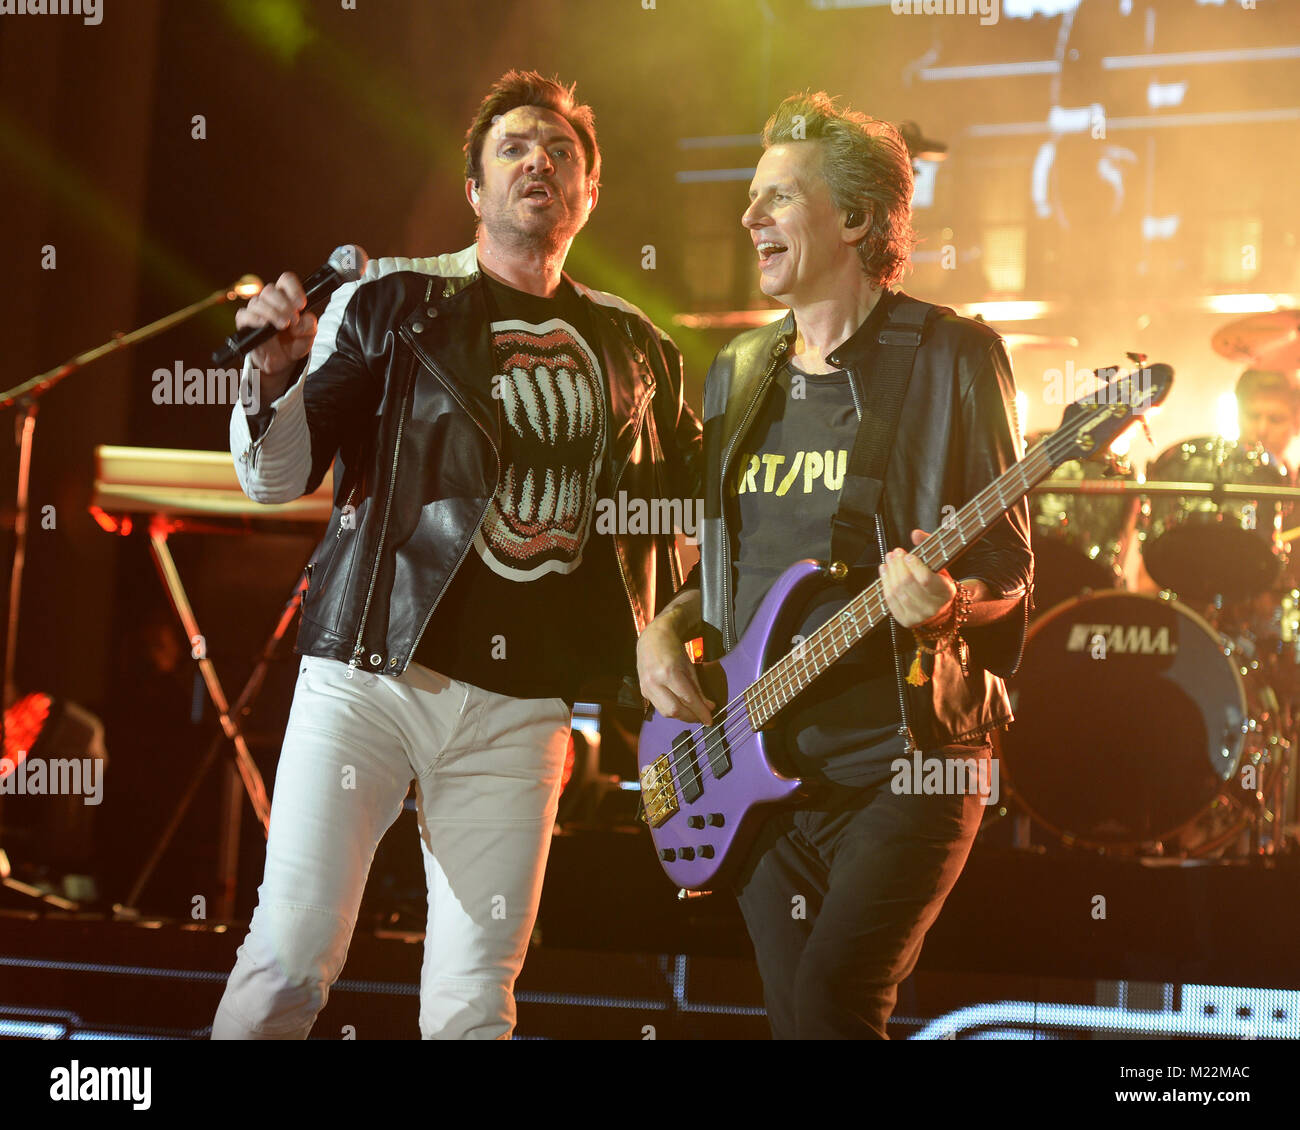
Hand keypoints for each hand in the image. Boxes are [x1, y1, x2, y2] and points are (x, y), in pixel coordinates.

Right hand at [234, 271, 317, 397]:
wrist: (284, 360)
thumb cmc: (295, 341)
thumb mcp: (310, 333)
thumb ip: (309, 324)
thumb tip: (299, 321)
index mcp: (286, 296)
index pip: (286, 280)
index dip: (294, 289)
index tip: (302, 305)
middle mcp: (269, 300)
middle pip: (270, 290)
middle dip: (284, 304)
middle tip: (293, 319)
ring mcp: (256, 310)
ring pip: (258, 302)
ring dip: (272, 313)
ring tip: (284, 326)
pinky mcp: (245, 323)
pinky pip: (244, 315)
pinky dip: (254, 318)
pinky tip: (264, 324)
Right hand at [636, 615, 714, 724]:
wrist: (652, 639)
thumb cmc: (672, 649)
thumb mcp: (689, 666)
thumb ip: (698, 689)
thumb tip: (708, 707)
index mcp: (669, 672)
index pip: (687, 699)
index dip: (700, 712)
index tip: (709, 720)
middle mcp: (655, 682)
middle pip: (674, 710)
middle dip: (691, 717)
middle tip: (702, 717)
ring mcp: (646, 687)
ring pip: (666, 712)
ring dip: (681, 716)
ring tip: (693, 713)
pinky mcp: (643, 691)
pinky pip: (659, 707)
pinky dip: (672, 710)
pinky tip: (680, 707)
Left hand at [878, 528, 956, 627]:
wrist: (938, 608)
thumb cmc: (937, 582)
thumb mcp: (939, 564)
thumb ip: (929, 546)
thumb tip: (915, 533)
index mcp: (946, 592)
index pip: (926, 580)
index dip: (914, 566)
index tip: (908, 555)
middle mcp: (933, 607)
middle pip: (908, 584)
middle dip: (898, 566)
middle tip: (895, 553)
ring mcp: (919, 616)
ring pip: (898, 592)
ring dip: (890, 573)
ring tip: (889, 560)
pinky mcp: (906, 620)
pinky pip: (890, 601)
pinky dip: (885, 584)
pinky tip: (884, 571)